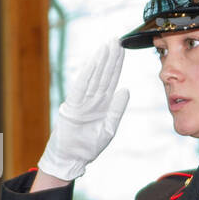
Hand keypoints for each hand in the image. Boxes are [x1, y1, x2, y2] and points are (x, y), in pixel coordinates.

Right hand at [37, 37, 129, 181]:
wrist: (72, 159)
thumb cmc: (88, 146)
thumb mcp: (109, 128)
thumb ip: (117, 109)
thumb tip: (126, 89)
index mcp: (102, 104)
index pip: (111, 80)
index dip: (116, 65)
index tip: (122, 50)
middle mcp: (92, 100)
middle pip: (103, 75)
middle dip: (110, 58)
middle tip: (116, 40)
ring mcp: (82, 102)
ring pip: (93, 78)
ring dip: (100, 62)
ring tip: (107, 47)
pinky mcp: (72, 107)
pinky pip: (81, 88)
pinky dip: (87, 75)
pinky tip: (93, 63)